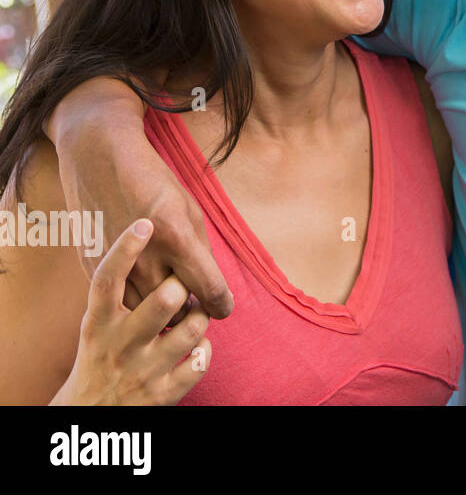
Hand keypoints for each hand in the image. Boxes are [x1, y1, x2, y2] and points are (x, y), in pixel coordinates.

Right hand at [50, 77, 232, 319]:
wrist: (99, 157)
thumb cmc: (153, 180)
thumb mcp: (189, 209)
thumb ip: (200, 252)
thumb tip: (210, 290)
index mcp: (177, 236)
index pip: (210, 291)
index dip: (221, 305)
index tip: (222, 307)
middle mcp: (146, 255)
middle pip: (178, 309)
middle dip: (192, 311)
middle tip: (199, 306)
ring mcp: (116, 264)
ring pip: (147, 311)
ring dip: (162, 311)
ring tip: (173, 300)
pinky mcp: (93, 267)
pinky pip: (120, 299)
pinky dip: (136, 300)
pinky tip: (146, 288)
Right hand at [50, 219, 211, 405]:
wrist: (88, 414)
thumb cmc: (102, 353)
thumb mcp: (99, 323)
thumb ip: (123, 291)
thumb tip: (147, 241)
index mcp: (98, 322)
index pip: (107, 280)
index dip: (124, 250)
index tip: (143, 222)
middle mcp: (117, 345)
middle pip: (162, 301)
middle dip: (184, 284)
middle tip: (185, 282)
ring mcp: (140, 371)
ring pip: (190, 329)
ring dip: (201, 315)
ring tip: (195, 314)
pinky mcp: (161, 395)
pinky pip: (200, 363)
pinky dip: (205, 349)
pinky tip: (197, 344)